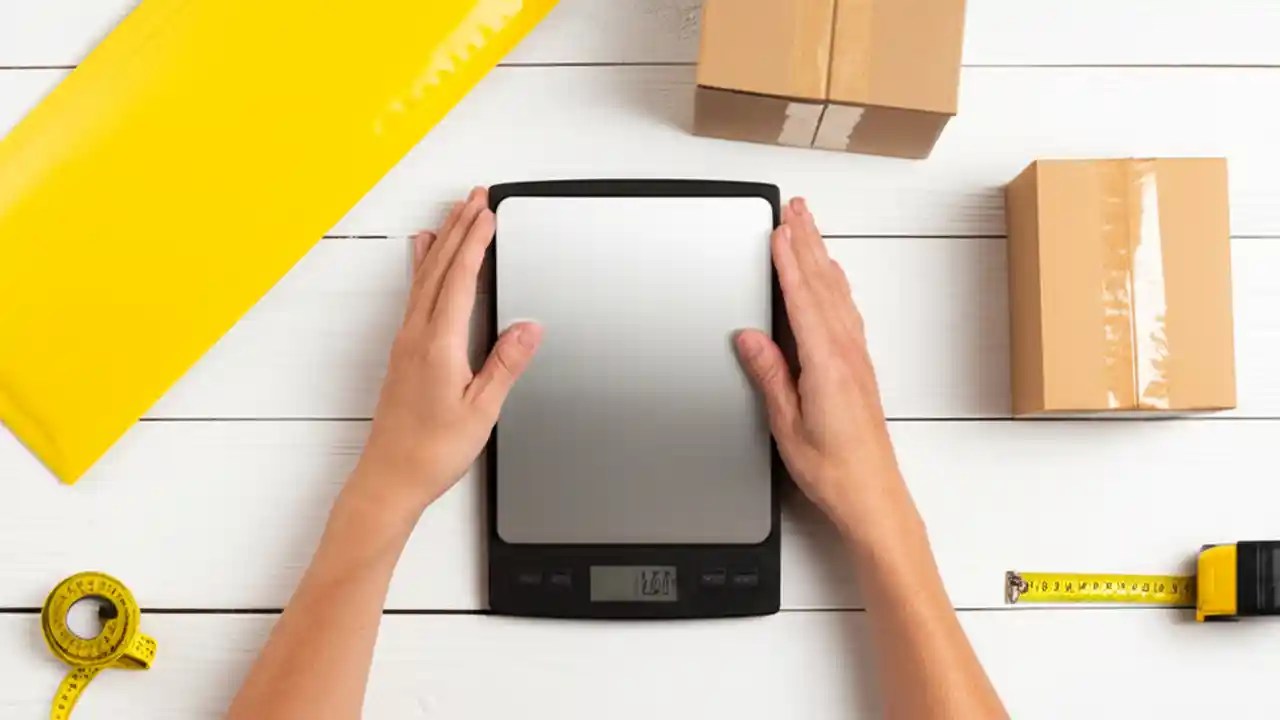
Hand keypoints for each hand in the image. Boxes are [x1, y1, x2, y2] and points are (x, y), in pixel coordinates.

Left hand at [348, 187, 542, 521]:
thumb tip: (528, 326)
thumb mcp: (482, 409)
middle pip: (439, 268)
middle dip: (459, 229)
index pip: (460, 279)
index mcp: (438, 344)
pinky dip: (423, 267)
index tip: (488, 213)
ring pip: (425, 277)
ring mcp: (406, 342)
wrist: (389, 478)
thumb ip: (506, 363)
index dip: (476, 243)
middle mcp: (417, 336)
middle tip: (474, 198)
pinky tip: (421, 258)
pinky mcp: (403, 353)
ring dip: (442, 242)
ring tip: (453, 215)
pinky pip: (414, 294)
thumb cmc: (431, 451)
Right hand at [735, 198, 917, 546]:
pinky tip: (832, 278)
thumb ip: (769, 376)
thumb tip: (750, 337)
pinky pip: (845, 311)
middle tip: (797, 208)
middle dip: (808, 242)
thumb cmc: (834, 468)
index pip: (803, 299)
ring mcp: (856, 358)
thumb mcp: (787, 425)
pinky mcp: (859, 367)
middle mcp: (846, 353)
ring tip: (810, 229)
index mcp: (827, 363)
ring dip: (822, 256)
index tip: (778, 229)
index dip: (788, 261)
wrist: (872, 494)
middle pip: (823, 284)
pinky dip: (834, 284)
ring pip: (837, 293)